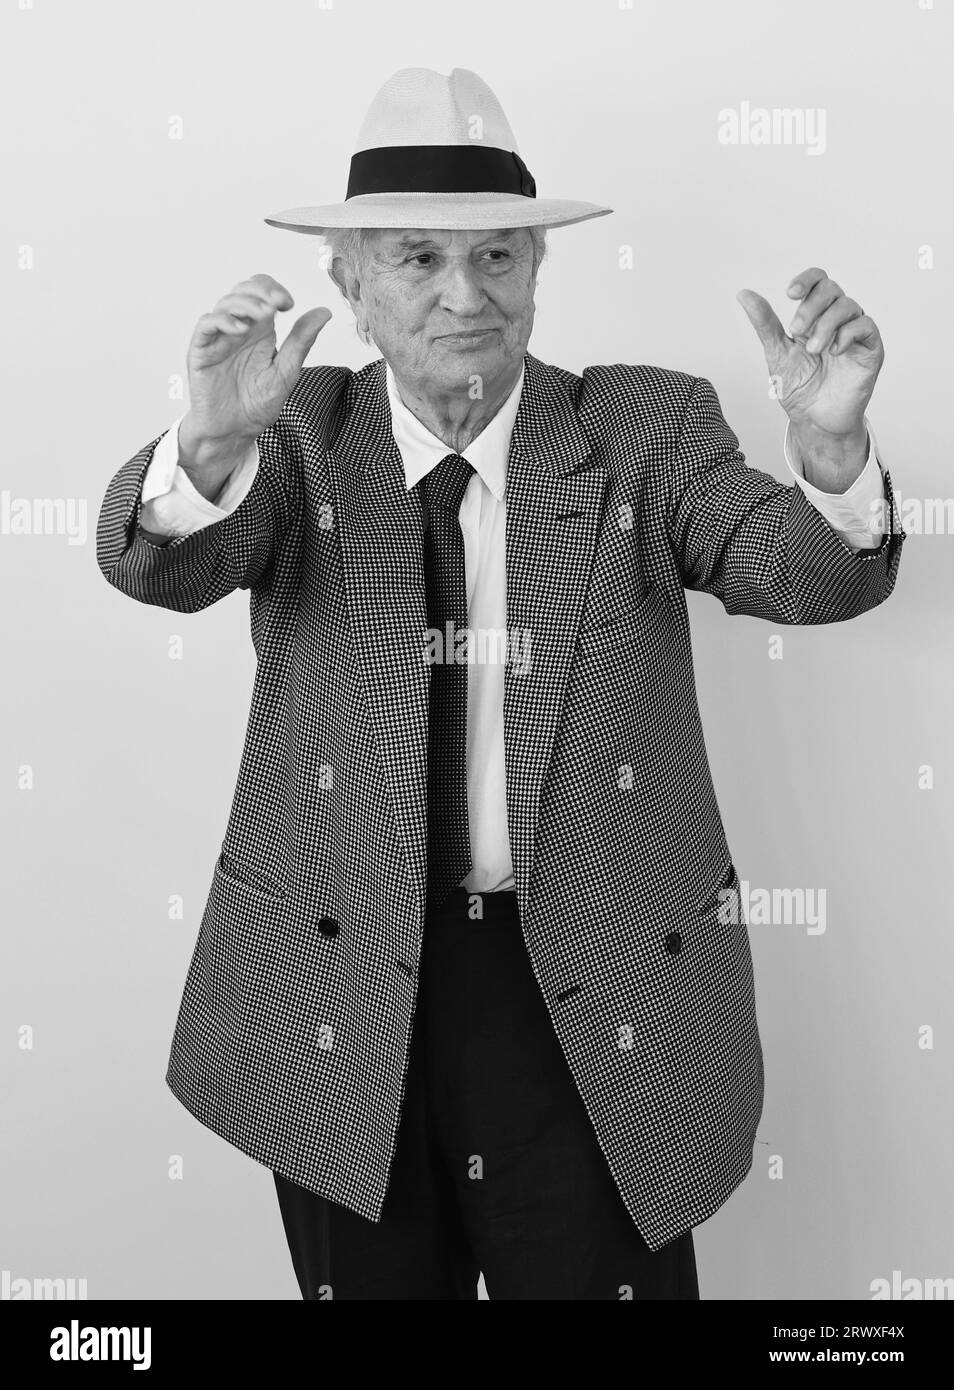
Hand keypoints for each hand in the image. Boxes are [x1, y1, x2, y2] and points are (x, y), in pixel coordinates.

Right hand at [183, 273, 331, 450]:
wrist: (235, 431)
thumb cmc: (257, 404)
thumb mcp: (286, 371)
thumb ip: (301, 341)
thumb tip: (324, 312)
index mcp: (261, 331)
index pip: (263, 293)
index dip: (274, 290)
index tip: (288, 304)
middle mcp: (239, 330)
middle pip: (244, 291)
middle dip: (261, 291)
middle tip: (276, 306)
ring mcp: (219, 338)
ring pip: (226, 303)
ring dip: (245, 303)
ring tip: (263, 315)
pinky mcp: (202, 350)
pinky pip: (207, 324)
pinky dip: (222, 320)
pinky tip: (240, 328)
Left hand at [736, 267, 882, 437]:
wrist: (815, 420)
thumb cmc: (799, 387)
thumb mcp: (777, 352)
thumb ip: (764, 324)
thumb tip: (743, 294)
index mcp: (816, 316)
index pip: (818, 282)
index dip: (806, 281)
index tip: (790, 294)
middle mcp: (837, 320)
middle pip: (832, 289)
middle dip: (811, 307)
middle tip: (796, 331)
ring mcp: (855, 333)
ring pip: (848, 306)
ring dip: (826, 325)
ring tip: (813, 350)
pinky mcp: (871, 349)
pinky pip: (866, 326)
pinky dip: (847, 334)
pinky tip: (833, 352)